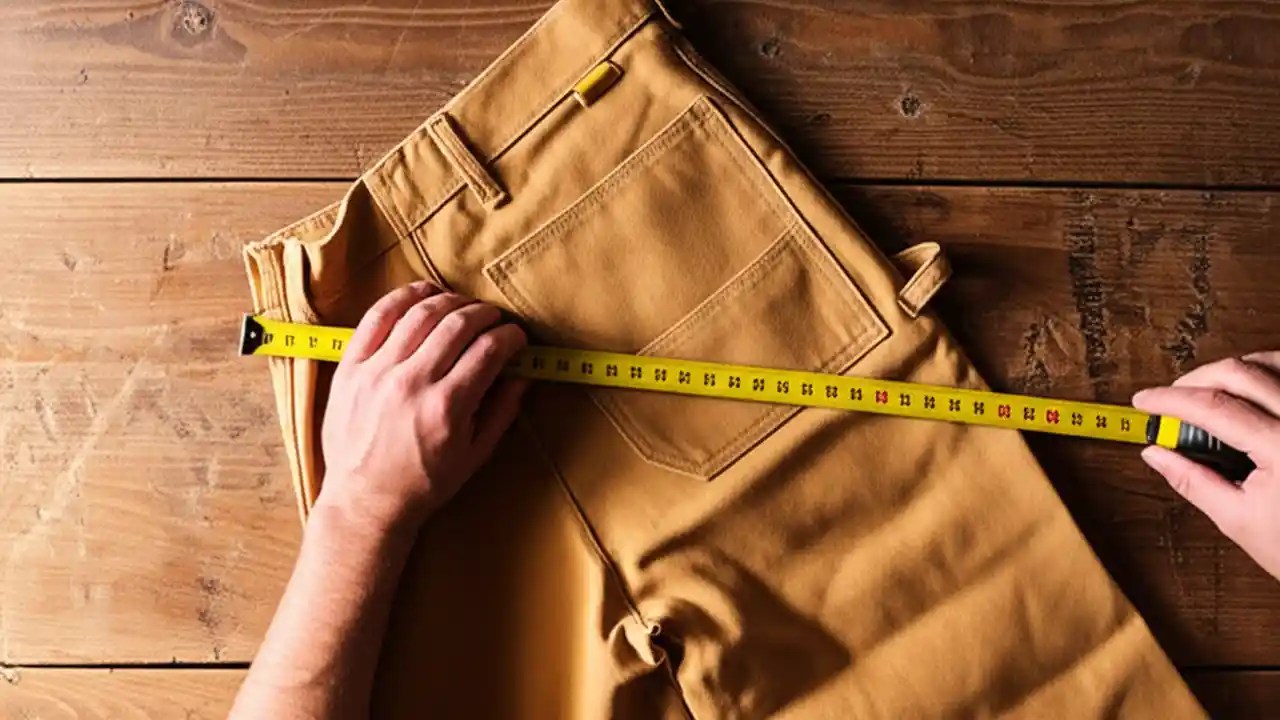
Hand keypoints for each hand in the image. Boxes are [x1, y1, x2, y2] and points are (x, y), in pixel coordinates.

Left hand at [316, 281, 528, 530]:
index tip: (516, 337)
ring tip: (462, 306)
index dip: (510, 337)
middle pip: (457, 324)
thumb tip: (523, 376)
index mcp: (447, 407)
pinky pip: (377, 317)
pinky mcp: (351, 367)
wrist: (365, 501)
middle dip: (485, 314)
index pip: (488, 350)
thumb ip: (502, 412)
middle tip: (494, 319)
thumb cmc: (424, 484)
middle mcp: (412, 383)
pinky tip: (422, 294)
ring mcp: (377, 371)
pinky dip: (402, 298)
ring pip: (420, 314)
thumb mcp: (475, 456)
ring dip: (450, 301)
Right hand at [1133, 352, 1279, 578]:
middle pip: (1239, 372)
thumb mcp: (1238, 520)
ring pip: (1273, 362)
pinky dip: (1268, 372)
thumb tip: (1155, 454)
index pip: (1213, 408)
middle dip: (1196, 379)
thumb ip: (1192, 481)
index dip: (1170, 400)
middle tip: (1172, 398)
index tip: (1144, 401)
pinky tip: (1253, 389)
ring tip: (1211, 391)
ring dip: (1235, 369)